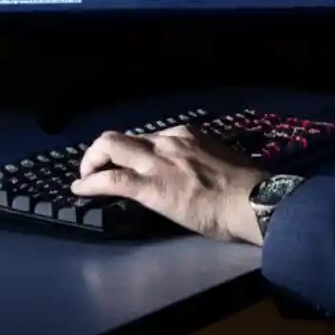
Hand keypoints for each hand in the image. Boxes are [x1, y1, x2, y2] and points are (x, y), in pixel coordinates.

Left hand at [71, 125, 269, 244]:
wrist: (254, 200)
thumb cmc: (246, 188)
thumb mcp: (219, 160)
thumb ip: (200, 160)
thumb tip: (194, 173)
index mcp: (185, 135)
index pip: (147, 137)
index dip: (131, 151)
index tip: (128, 162)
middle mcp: (167, 140)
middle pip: (120, 137)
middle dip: (101, 150)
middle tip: (95, 167)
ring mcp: (156, 161)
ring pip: (109, 148)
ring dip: (90, 163)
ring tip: (84, 178)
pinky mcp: (149, 186)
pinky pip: (110, 179)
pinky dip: (90, 183)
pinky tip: (80, 191)